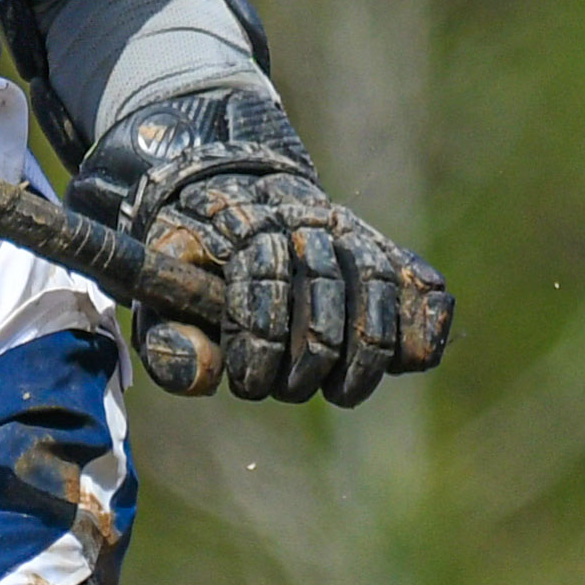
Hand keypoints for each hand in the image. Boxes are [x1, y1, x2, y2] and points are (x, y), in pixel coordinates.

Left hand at [72, 86, 454, 405]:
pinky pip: (420, 282)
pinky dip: (423, 324)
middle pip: (326, 287)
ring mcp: (348, 230)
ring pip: (377, 285)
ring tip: (344, 390)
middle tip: (293, 389)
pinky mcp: (383, 247)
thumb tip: (211, 376)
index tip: (250, 384)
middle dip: (311, 356)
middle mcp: (300, 217)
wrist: (231, 193)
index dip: (259, 346)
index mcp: (239, 225)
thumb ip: (169, 343)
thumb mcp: (161, 296)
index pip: (262, 282)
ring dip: (366, 354)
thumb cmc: (192, 263)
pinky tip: (410, 359)